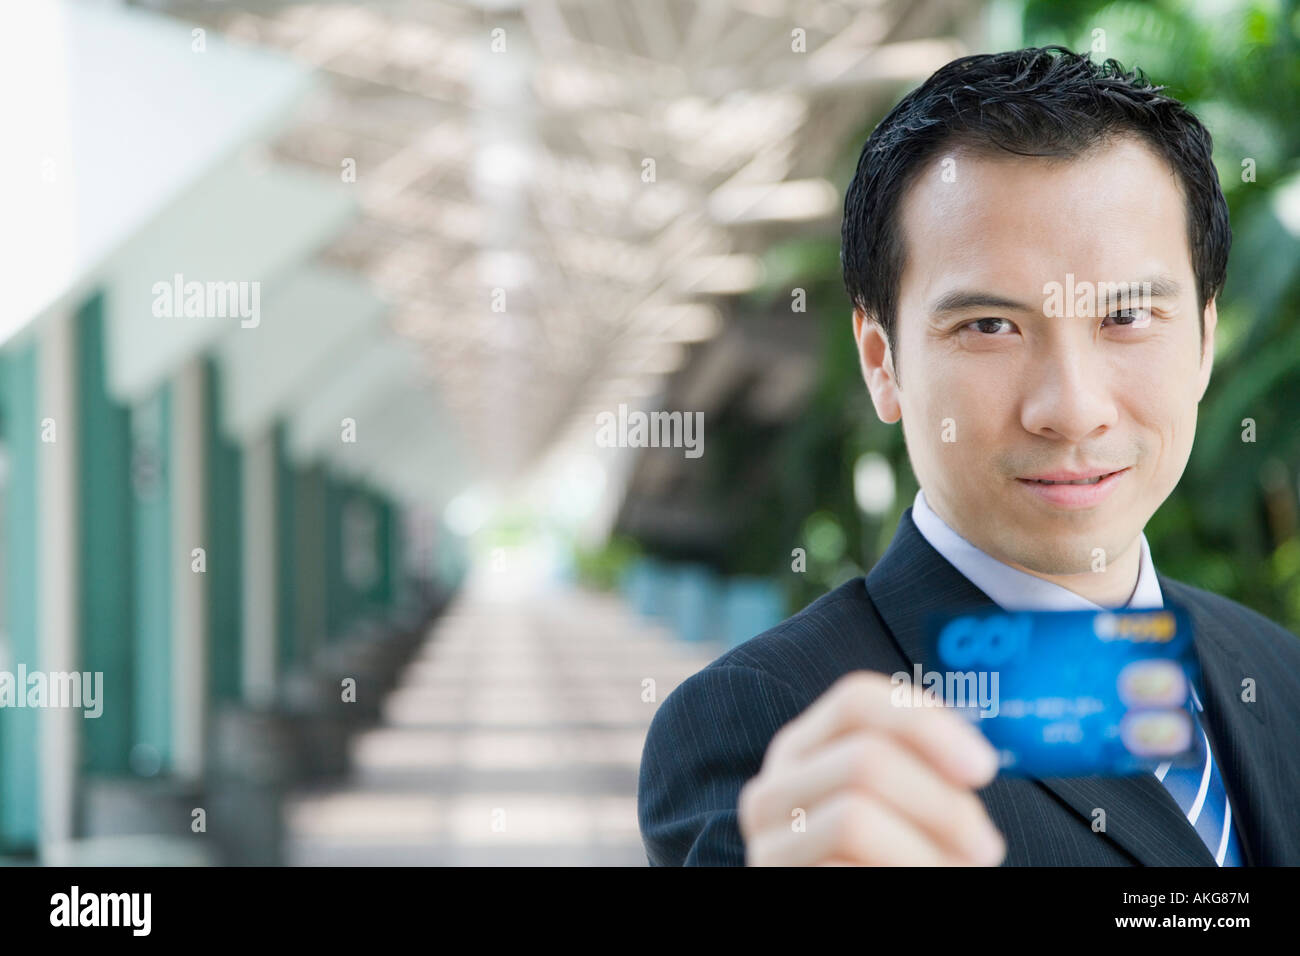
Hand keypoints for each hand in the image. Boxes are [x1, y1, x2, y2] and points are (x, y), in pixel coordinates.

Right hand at [739, 670, 1005, 864]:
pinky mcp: (772, 881)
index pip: (856, 700)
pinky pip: (842, 873)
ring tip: (949, 873)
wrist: (855, 907)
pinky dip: (894, 882)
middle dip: (942, 804)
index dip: (925, 724)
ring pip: (853, 819)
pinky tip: (903, 890)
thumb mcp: (899, 809)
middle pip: (864, 759)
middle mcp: (773, 788)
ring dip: (923, 853)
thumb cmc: (889, 863)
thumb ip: (922, 774)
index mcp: (804, 750)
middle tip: (985, 846)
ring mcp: (769, 842)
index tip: (982, 767)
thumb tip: (974, 761)